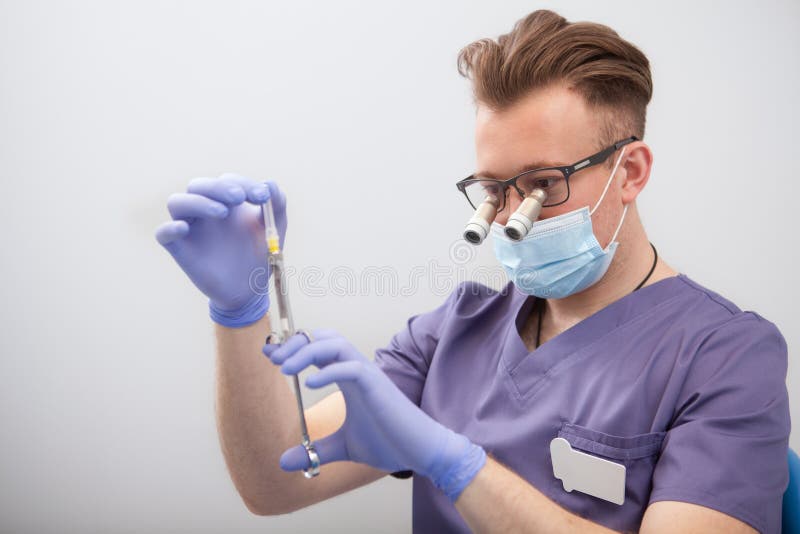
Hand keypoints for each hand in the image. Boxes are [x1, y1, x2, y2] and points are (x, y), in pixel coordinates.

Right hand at [155, 173, 286, 326]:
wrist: (249, 289)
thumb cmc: (259, 254)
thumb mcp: (274, 228)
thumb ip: (276, 204)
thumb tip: (269, 183)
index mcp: (225, 200)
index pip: (227, 181)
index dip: (244, 184)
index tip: (262, 196)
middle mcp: (203, 209)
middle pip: (198, 185)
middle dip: (219, 188)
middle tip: (239, 197)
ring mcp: (189, 227)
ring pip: (177, 202)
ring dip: (198, 202)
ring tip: (222, 212)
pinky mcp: (179, 248)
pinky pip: (163, 233)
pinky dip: (170, 227)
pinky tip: (185, 228)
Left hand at [264, 330, 486, 501]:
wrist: (419, 452)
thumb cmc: (388, 443)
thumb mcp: (343, 447)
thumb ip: (316, 450)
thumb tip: (283, 461)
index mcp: (349, 376)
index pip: (318, 349)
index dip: (292, 349)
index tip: (269, 354)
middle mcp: (357, 369)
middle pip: (324, 336)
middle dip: (296, 343)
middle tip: (274, 359)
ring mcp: (368, 374)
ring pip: (336, 344)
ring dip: (307, 351)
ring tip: (284, 368)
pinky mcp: (377, 385)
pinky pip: (351, 367)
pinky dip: (329, 371)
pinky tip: (310, 383)